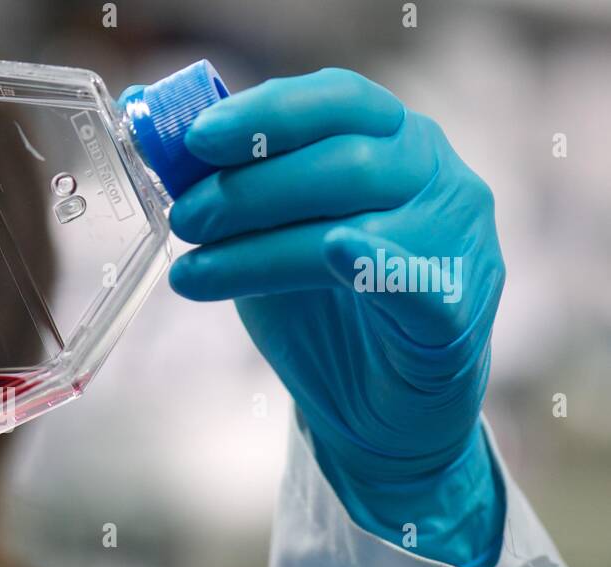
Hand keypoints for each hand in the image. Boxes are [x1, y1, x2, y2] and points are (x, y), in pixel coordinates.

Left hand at [166, 68, 504, 566]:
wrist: (376, 411)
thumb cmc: (326, 310)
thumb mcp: (272, 238)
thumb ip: (237, 188)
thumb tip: (161, 138)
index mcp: (396, 142)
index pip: (339, 101)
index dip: (267, 112)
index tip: (197, 139)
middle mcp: (438, 179)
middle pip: (344, 159)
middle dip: (249, 189)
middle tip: (184, 219)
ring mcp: (457, 243)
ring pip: (359, 222)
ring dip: (264, 246)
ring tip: (195, 270)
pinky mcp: (458, 313)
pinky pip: (420, 281)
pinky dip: (377, 263)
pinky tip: (336, 254)